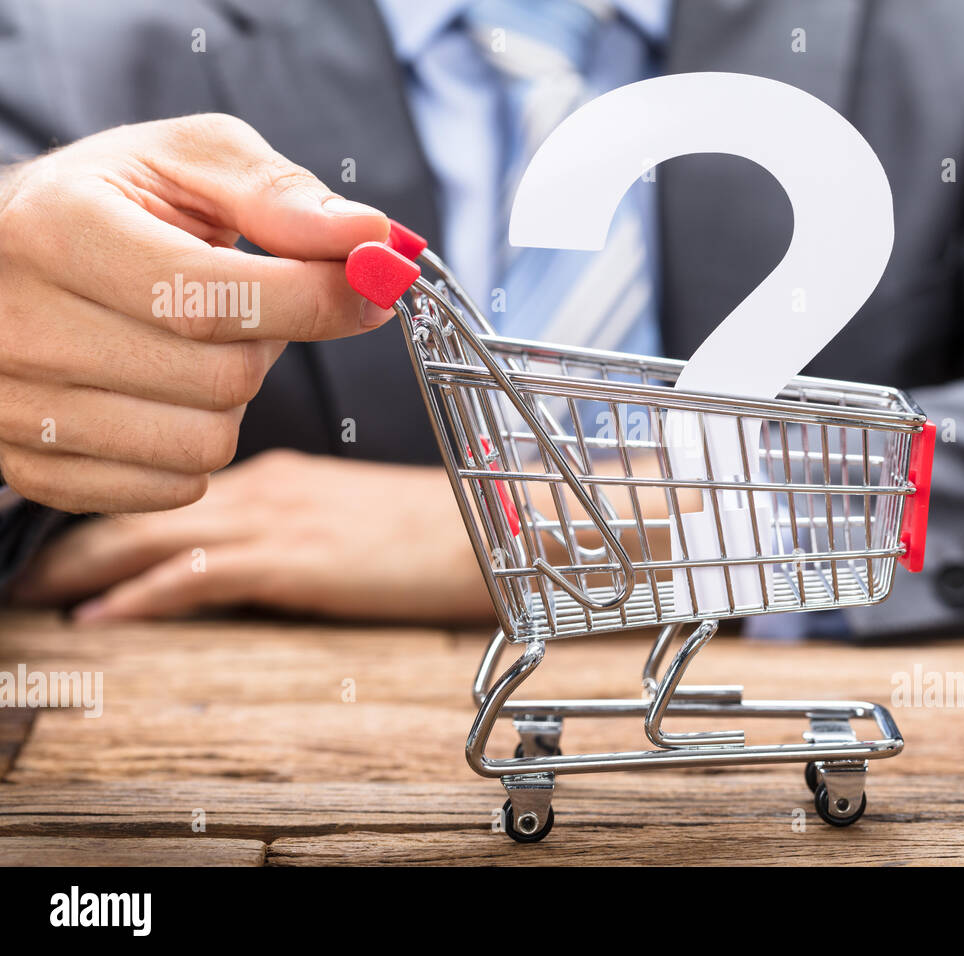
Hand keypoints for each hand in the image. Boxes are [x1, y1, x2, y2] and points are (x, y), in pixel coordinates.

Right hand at [0, 114, 391, 513]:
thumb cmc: (113, 201)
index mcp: (58, 230)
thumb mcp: (189, 161)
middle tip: (249, 304)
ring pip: (205, 444)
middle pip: (223, 378)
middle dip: (269, 341)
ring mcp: (18, 408)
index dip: (316, 298)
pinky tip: (170, 391)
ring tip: (199, 344)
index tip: (371, 284)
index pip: (213, 299)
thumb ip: (279, 194)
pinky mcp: (33, 468)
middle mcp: (23, 326)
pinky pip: (172, 487)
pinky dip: (196, 444)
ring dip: (234, 398)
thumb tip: (370, 238)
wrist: (7, 255)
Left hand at [9, 450, 494, 623]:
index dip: (113, 496)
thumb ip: (303, 521)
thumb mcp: (360, 517)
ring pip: (152, 532)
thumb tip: (259, 548)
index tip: (70, 518)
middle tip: (24, 553)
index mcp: (282, 473)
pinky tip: (99, 616)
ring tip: (35, 586)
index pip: (174, 478)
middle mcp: (267, 485)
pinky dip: (137, 597)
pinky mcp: (292, 559)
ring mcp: (278, 519)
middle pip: (146, 498)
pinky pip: (194, 577)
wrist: (502, 528)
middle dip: (77, 528)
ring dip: (86, 562)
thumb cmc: (444, 527)